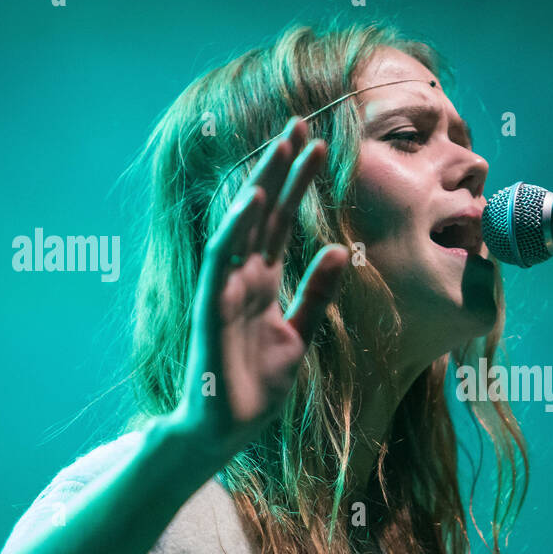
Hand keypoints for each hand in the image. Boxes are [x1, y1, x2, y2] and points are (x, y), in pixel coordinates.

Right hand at [171, 116, 348, 466]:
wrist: (226, 430)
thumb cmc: (258, 385)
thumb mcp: (301, 334)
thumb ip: (317, 293)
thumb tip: (340, 250)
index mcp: (263, 281)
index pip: (284, 221)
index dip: (298, 182)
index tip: (318, 145)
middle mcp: (243, 276)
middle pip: (265, 211)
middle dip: (281, 167)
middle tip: (301, 123)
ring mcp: (225, 288)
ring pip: (243, 224)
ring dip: (262, 183)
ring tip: (283, 144)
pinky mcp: (212, 307)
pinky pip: (222, 259)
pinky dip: (236, 227)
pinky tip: (254, 198)